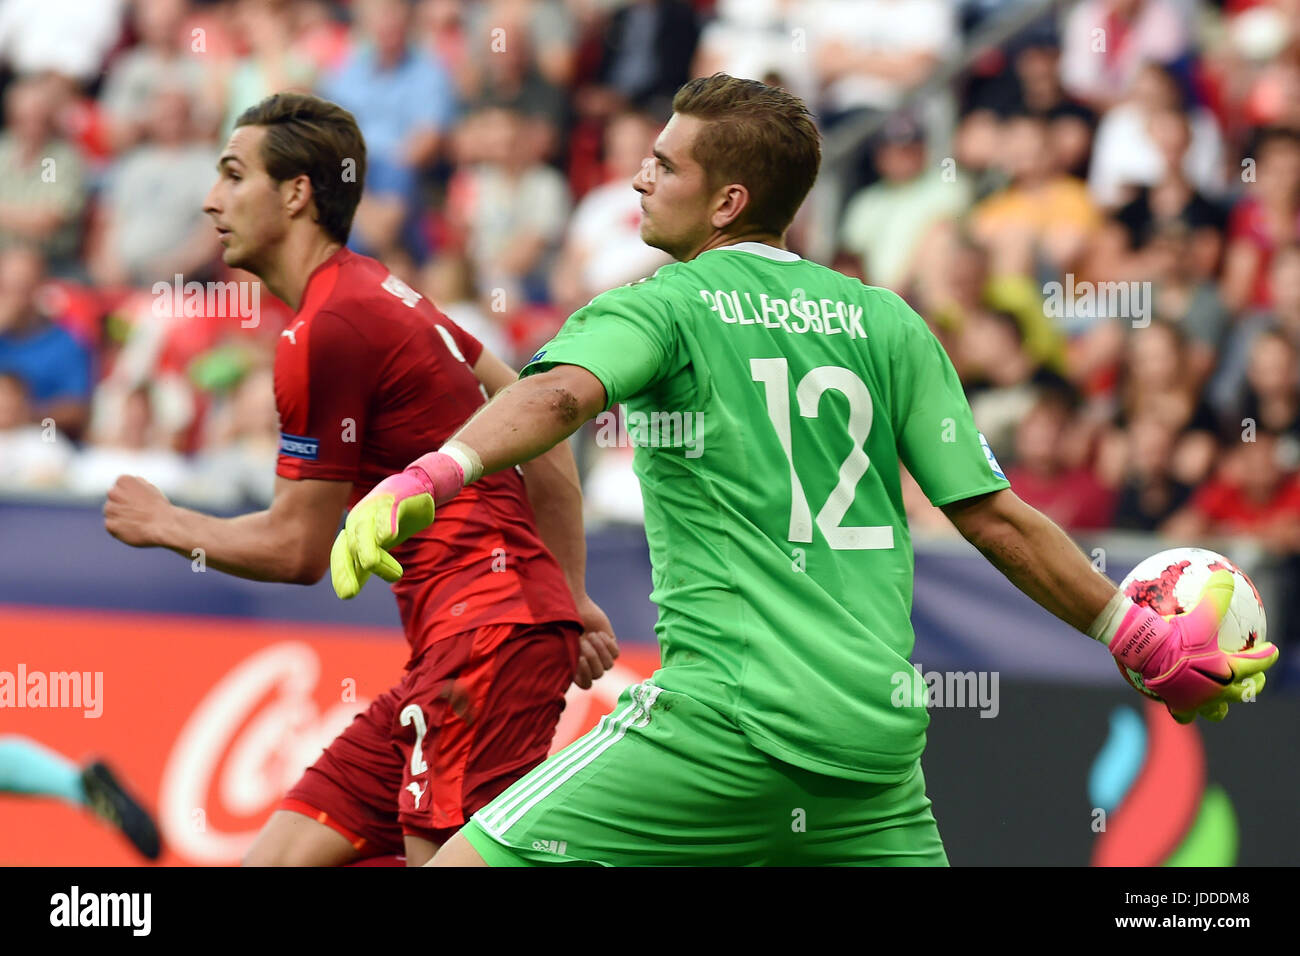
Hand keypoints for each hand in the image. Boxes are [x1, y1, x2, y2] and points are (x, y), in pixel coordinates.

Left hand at [104, 476, 170, 547]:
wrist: (164, 525)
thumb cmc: (159, 507)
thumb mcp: (149, 488)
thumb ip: (135, 486)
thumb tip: (126, 487)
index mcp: (123, 480)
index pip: (119, 486)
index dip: (130, 495)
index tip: (141, 501)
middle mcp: (113, 492)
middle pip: (113, 498)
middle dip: (122, 504)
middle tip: (138, 511)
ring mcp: (110, 509)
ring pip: (110, 511)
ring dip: (120, 515)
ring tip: (136, 520)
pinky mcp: (110, 525)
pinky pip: (111, 525)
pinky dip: (119, 528)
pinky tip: (133, 528)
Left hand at [330, 470, 434, 598]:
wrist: (414, 487)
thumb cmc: (391, 520)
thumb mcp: (378, 544)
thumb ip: (365, 564)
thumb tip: (346, 592)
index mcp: (353, 534)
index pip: (342, 556)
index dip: (342, 574)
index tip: (347, 594)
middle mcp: (359, 521)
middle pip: (352, 547)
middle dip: (354, 568)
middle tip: (353, 591)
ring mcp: (374, 509)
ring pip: (366, 531)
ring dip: (369, 549)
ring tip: (371, 564)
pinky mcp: (393, 501)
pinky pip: (387, 513)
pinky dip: (386, 524)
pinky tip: (388, 537)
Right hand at [572, 594, 618, 689]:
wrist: (575, 607)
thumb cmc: (564, 625)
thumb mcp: (563, 642)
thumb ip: (567, 657)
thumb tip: (575, 668)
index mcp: (576, 669)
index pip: (586, 684)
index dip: (585, 675)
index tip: (580, 659)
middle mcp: (590, 665)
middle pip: (598, 674)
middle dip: (591, 657)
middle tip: (583, 641)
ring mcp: (601, 656)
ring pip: (609, 665)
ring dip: (600, 650)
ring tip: (592, 635)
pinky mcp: (611, 646)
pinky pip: (615, 653)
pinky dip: (607, 644)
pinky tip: (598, 633)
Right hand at [1109, 570, 1278, 723]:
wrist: (1149, 653)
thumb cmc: (1177, 634)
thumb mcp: (1201, 612)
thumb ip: (1216, 595)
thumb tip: (1224, 574)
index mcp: (1229, 670)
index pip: (1257, 663)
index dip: (1267, 655)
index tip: (1270, 649)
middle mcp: (1218, 690)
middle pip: (1244, 692)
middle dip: (1252, 685)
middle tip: (1253, 679)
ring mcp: (1198, 701)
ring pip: (1217, 711)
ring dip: (1220, 706)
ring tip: (1218, 698)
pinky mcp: (1177, 706)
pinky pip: (1183, 714)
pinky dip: (1184, 710)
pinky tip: (1179, 701)